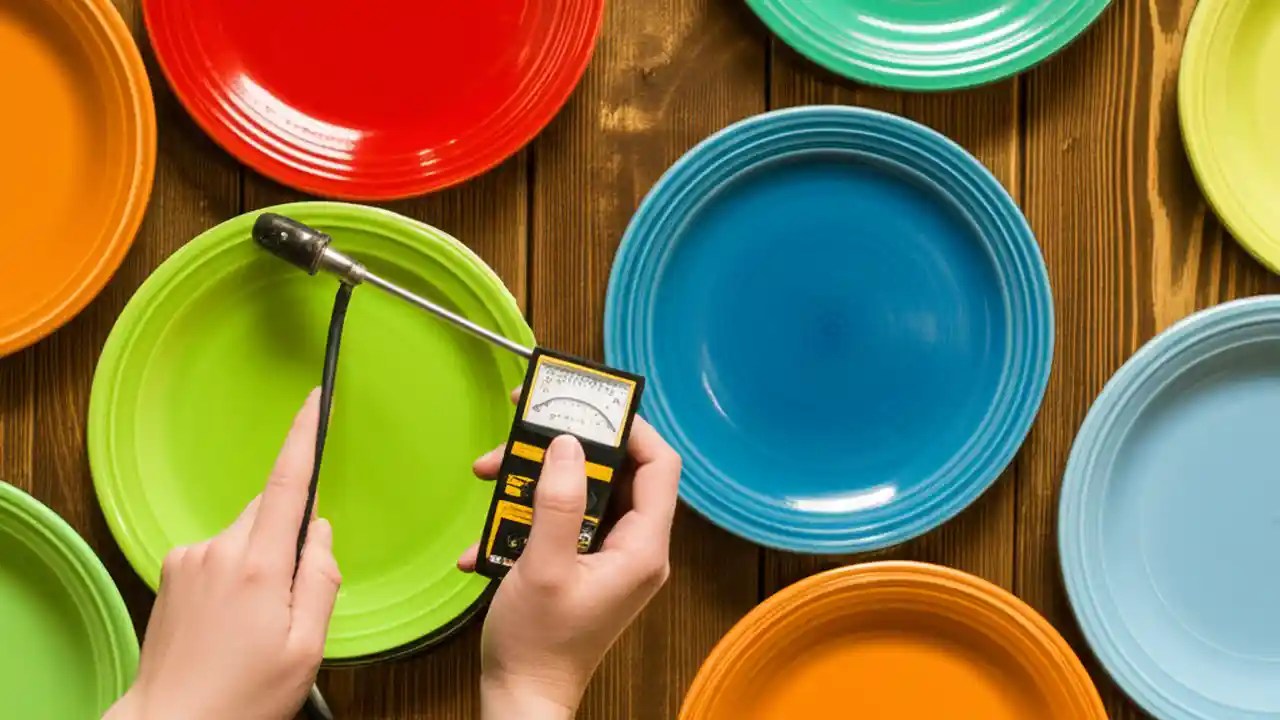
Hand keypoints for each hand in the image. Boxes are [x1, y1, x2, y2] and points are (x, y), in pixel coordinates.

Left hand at [105, 390, 341, 719]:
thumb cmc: (242, 698)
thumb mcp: (307, 647)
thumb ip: (322, 579)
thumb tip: (319, 533)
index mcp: (259, 565)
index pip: (288, 484)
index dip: (303, 436)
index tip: (312, 401)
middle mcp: (219, 550)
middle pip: (269, 515)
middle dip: (288, 543)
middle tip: (290, 605)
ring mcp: (189, 558)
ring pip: (244, 537)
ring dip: (259, 564)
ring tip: (254, 625)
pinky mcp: (171, 571)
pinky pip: (218, 554)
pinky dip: (233, 576)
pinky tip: (229, 622)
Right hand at [458, 413, 681, 718]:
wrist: (521, 697)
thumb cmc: (538, 646)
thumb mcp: (543, 568)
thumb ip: (558, 503)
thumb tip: (569, 445)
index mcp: (642, 548)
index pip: (659, 465)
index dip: (631, 427)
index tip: (588, 405)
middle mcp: (634, 548)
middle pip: (614, 473)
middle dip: (564, 449)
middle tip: (525, 430)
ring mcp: (609, 557)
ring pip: (581, 494)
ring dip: (535, 482)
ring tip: (491, 476)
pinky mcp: (583, 565)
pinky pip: (562, 522)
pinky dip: (525, 518)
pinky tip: (486, 537)